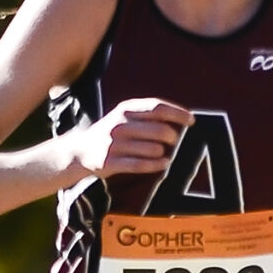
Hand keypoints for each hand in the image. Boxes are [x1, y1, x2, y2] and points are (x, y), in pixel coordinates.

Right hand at [67, 99, 192, 179]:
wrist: (80, 151)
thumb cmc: (111, 133)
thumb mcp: (125, 117)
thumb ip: (147, 116)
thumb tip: (180, 120)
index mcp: (126, 109)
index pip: (158, 107)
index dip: (178, 114)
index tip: (192, 121)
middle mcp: (120, 124)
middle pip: (160, 130)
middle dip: (173, 137)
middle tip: (174, 141)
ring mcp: (115, 143)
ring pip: (153, 149)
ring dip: (164, 153)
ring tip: (164, 154)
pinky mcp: (110, 161)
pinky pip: (141, 164)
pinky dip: (157, 165)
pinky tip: (164, 163)